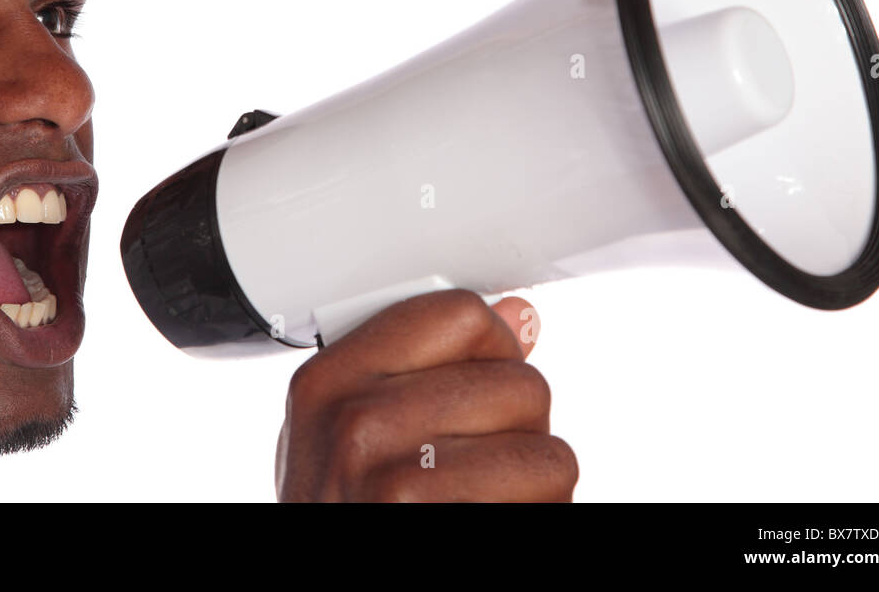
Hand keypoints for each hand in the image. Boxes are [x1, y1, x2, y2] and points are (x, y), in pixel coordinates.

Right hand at [275, 289, 576, 500]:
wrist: (331, 579)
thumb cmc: (344, 516)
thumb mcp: (347, 436)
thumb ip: (421, 368)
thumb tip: (516, 317)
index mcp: (326, 385)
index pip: (461, 314)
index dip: (489, 353)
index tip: (474, 387)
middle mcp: (354, 427)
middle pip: (520, 382)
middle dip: (516, 430)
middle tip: (470, 467)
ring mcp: (396, 486)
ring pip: (548, 447)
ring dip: (532, 483)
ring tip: (482, 501)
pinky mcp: (439, 525)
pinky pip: (551, 492)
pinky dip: (538, 512)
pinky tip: (492, 518)